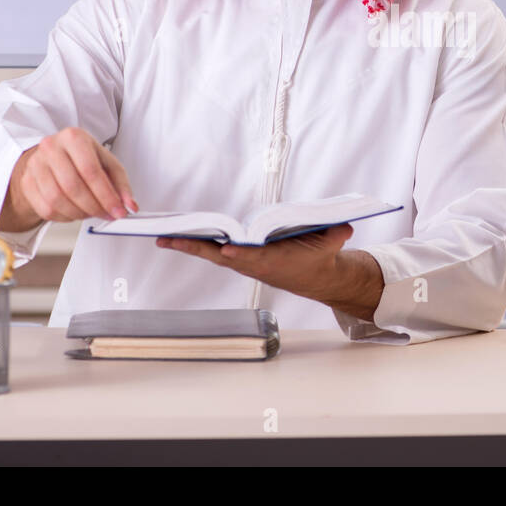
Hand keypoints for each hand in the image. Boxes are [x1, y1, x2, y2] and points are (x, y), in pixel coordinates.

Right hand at [4, 126, 137, 228]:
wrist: (53, 157)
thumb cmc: (82, 159)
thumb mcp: (106, 163)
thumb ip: (121, 184)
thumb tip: (130, 205)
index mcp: (74, 138)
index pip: (91, 171)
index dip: (106, 195)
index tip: (118, 210)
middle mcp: (51, 148)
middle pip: (73, 186)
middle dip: (94, 207)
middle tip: (106, 214)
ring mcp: (35, 165)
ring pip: (57, 200)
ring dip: (79, 213)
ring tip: (92, 213)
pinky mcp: (27, 182)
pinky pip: (46, 209)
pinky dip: (65, 217)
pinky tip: (76, 212)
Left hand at [156, 224, 354, 301]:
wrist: (318, 278)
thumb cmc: (321, 257)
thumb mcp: (333, 243)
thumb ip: (336, 235)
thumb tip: (344, 227)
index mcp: (273, 261)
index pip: (252, 257)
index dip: (240, 253)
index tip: (226, 249)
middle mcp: (253, 264)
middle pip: (219, 255)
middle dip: (194, 246)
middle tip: (167, 239)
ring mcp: (244, 263)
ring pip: (211, 254)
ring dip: (187, 245)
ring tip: (162, 236)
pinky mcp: (240, 260)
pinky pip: (213, 252)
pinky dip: (195, 244)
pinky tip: (177, 237)